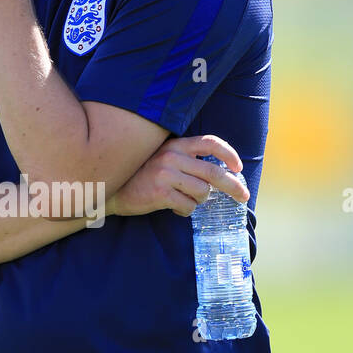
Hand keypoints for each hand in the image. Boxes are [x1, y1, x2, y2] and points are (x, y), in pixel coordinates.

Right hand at [107, 135, 248, 216]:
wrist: (109, 188)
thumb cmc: (140, 175)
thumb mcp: (162, 159)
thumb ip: (185, 161)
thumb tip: (217, 175)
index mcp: (175, 145)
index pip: (210, 142)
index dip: (229, 154)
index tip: (238, 168)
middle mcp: (172, 156)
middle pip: (213, 172)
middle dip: (233, 186)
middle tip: (243, 196)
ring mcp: (165, 174)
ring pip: (202, 192)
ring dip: (199, 200)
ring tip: (185, 200)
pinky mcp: (160, 193)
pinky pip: (187, 206)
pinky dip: (186, 210)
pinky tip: (174, 207)